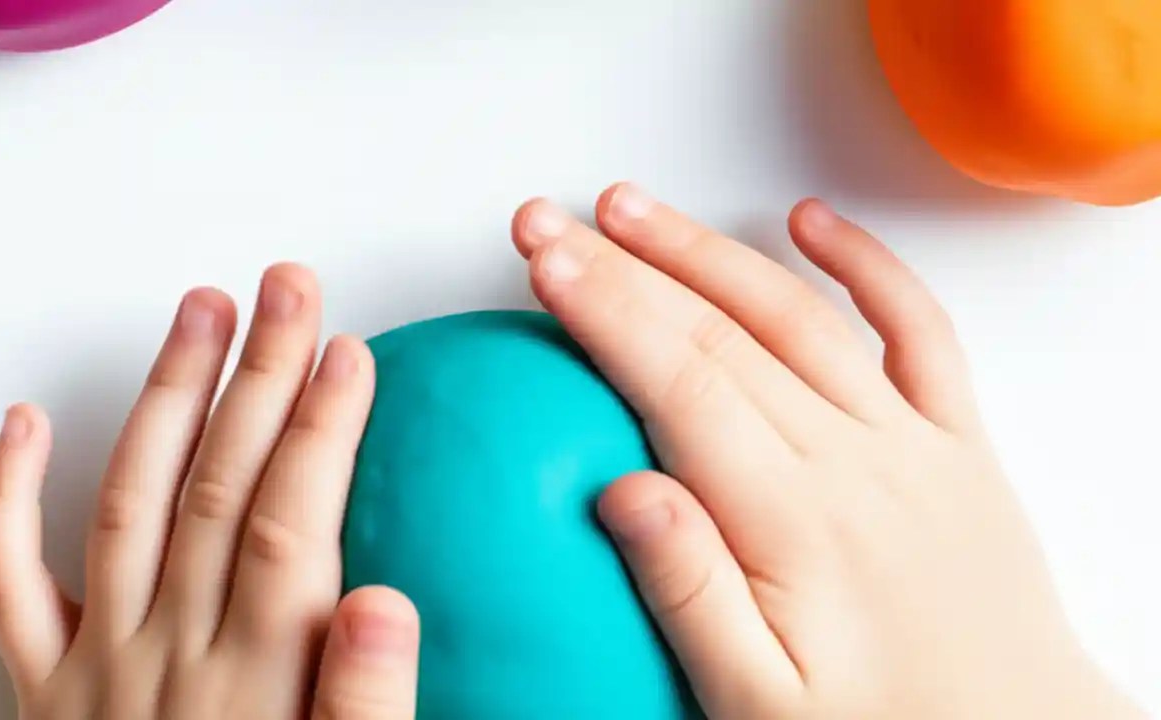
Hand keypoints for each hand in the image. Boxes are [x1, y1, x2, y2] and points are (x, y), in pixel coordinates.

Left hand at [0, 263, 419, 718]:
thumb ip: (365, 706)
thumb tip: (382, 606)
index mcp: (260, 683)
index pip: (290, 522)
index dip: (322, 428)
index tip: (347, 355)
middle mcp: (172, 659)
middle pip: (217, 487)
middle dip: (260, 375)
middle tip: (287, 290)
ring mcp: (100, 670)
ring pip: (128, 504)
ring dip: (167, 396)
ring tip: (203, 313)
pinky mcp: (49, 691)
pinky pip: (11, 585)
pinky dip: (10, 499)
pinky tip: (26, 424)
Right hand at [512, 187, 1144, 718]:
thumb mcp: (762, 706)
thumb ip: (691, 594)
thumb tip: (621, 493)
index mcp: (794, 522)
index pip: (679, 382)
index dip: (605, 311)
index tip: (544, 262)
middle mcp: (854, 460)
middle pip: (719, 332)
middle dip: (623, 266)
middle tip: (550, 223)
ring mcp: (912, 439)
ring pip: (797, 313)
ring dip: (708, 249)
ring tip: (633, 208)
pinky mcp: (957, 438)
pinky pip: (918, 327)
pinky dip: (867, 263)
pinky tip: (811, 220)